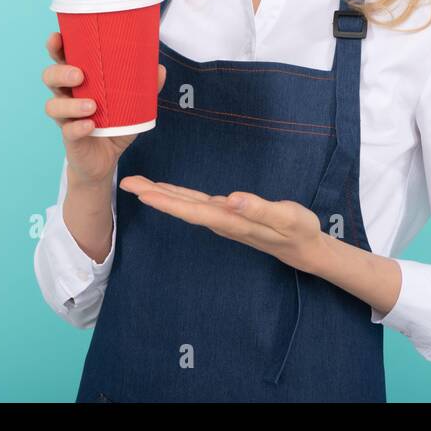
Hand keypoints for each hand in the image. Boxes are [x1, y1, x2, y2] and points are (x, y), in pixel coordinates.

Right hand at [43, 31, 166, 187]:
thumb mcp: (133, 104)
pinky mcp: (70, 138)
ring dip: (71, 104)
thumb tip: (160, 68)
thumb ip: (145, 87)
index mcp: (79, 81)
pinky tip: (90, 125)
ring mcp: (66, 118)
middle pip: (50, 77)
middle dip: (60, 72)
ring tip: (92, 105)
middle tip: (80, 75)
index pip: (62, 58)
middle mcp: (67, 95)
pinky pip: (68, 131)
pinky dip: (78, 127)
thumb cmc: (115, 123)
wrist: (106, 159)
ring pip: (53, 105)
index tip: (58, 37)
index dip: (56, 47)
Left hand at [118, 175, 327, 274]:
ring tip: (137, 184)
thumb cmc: (299, 230)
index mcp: (233, 221)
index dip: (168, 203)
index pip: (194, 211)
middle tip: (126, 183)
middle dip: (154, 196)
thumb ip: (260, 209)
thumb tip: (233, 198)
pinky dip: (179, 196)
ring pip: (186, 205)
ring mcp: (223, 219)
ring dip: (161, 195)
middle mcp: (222, 222)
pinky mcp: (227, 214)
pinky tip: (168, 191)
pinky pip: (196, 204)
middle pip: (182, 208)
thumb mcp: (287, 218)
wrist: (304, 247)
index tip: (144, 194)